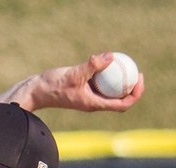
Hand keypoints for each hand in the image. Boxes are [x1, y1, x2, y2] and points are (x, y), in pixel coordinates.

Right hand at [5, 53, 146, 114]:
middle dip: (132, 87)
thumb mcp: (74, 74)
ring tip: (125, 65)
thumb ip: (92, 65)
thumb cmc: (53, 85)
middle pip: (120, 99)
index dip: (135, 94)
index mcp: (95, 104)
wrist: (36, 91)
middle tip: (137, 72)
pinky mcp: (83, 90)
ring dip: (120, 81)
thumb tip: (110, 56)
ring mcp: (88, 97)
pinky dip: (107, 75)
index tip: (139, 79)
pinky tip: (107, 61)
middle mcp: (94, 103)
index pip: (123, 104)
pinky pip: (100, 84)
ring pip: (110, 92)